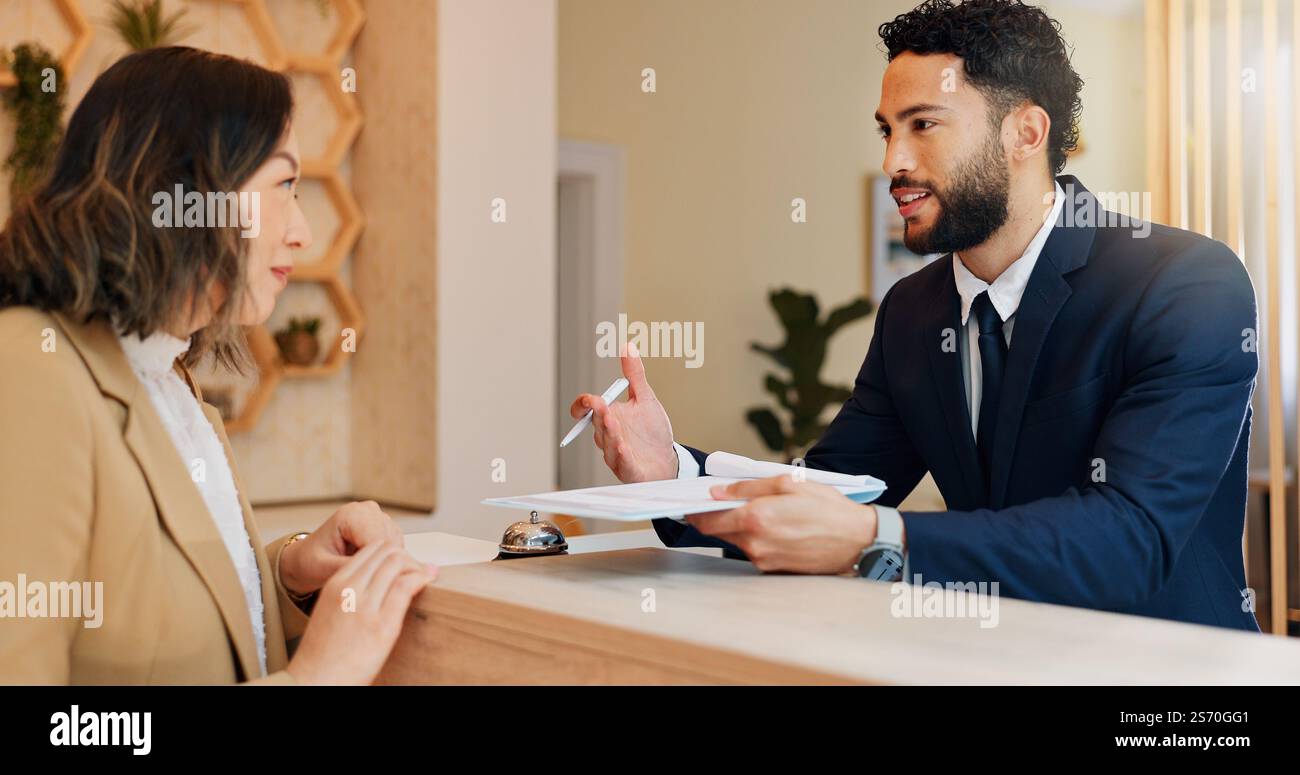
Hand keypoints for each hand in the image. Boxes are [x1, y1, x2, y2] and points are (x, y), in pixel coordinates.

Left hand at [278, 500, 403, 595]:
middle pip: (391, 542)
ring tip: (367, 577)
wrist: (305, 558)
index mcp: (352, 515)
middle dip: (384, 566)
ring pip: (397, 545)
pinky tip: (371, 570)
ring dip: (387, 564)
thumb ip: (352, 568)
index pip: (380, 542)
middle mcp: (367, 510)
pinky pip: (397, 546)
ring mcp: (377, 516)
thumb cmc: (311, 562)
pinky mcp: (384, 526)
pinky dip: (388, 561)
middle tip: (371, 587)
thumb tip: (375, 575)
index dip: (380, 566)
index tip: (377, 587)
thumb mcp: (326, 569)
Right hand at [286, 541, 437, 684]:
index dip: (393, 552)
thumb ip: (349, 593)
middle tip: (418, 570)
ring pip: (398, 563)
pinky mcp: (382, 626)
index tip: (403, 564)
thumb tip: (377, 584)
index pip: (371, 549)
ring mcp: (365, 607)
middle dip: (407, 556)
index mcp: (336, 584)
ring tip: (425, 577)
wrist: (315, 681)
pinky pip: (406, 587)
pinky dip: (421, 579)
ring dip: (417, 566)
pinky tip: (427, 582)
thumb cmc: (322, 654)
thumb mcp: (330, 611)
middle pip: (387, 551)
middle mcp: (350, 590)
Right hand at [569, 342, 677, 482]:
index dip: (582, 406)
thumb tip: (628, 346)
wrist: (667, 459)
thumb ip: (634, 375)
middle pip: (597, 425)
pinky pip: (622, 462)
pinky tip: (623, 448)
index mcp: (609, 417)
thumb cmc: (652, 432)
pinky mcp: (629, 469)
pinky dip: (621, 455)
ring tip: (612, 421)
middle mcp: (609, 435)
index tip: (589, 400)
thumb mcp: (645, 398)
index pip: (587, 410)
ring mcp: (617, 453)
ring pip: (607, 443)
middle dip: (599, 415)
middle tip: (602, 405)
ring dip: (609, 433)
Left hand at [687, 474, 881, 573]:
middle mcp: (754, 544)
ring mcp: (763, 560)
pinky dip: (756, 538)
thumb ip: (748, 487)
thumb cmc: (827, 509)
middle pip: (718, 532)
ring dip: (739, 527)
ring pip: (736, 541)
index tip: (689, 503)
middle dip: (716, 516)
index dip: (695, 511)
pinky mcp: (774, 569)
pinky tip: (775, 527)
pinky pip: (754, 551)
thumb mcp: (788, 483)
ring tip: (761, 510)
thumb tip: (718, 491)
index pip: (707, 519)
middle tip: (723, 501)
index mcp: (755, 520)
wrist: (857, 540)